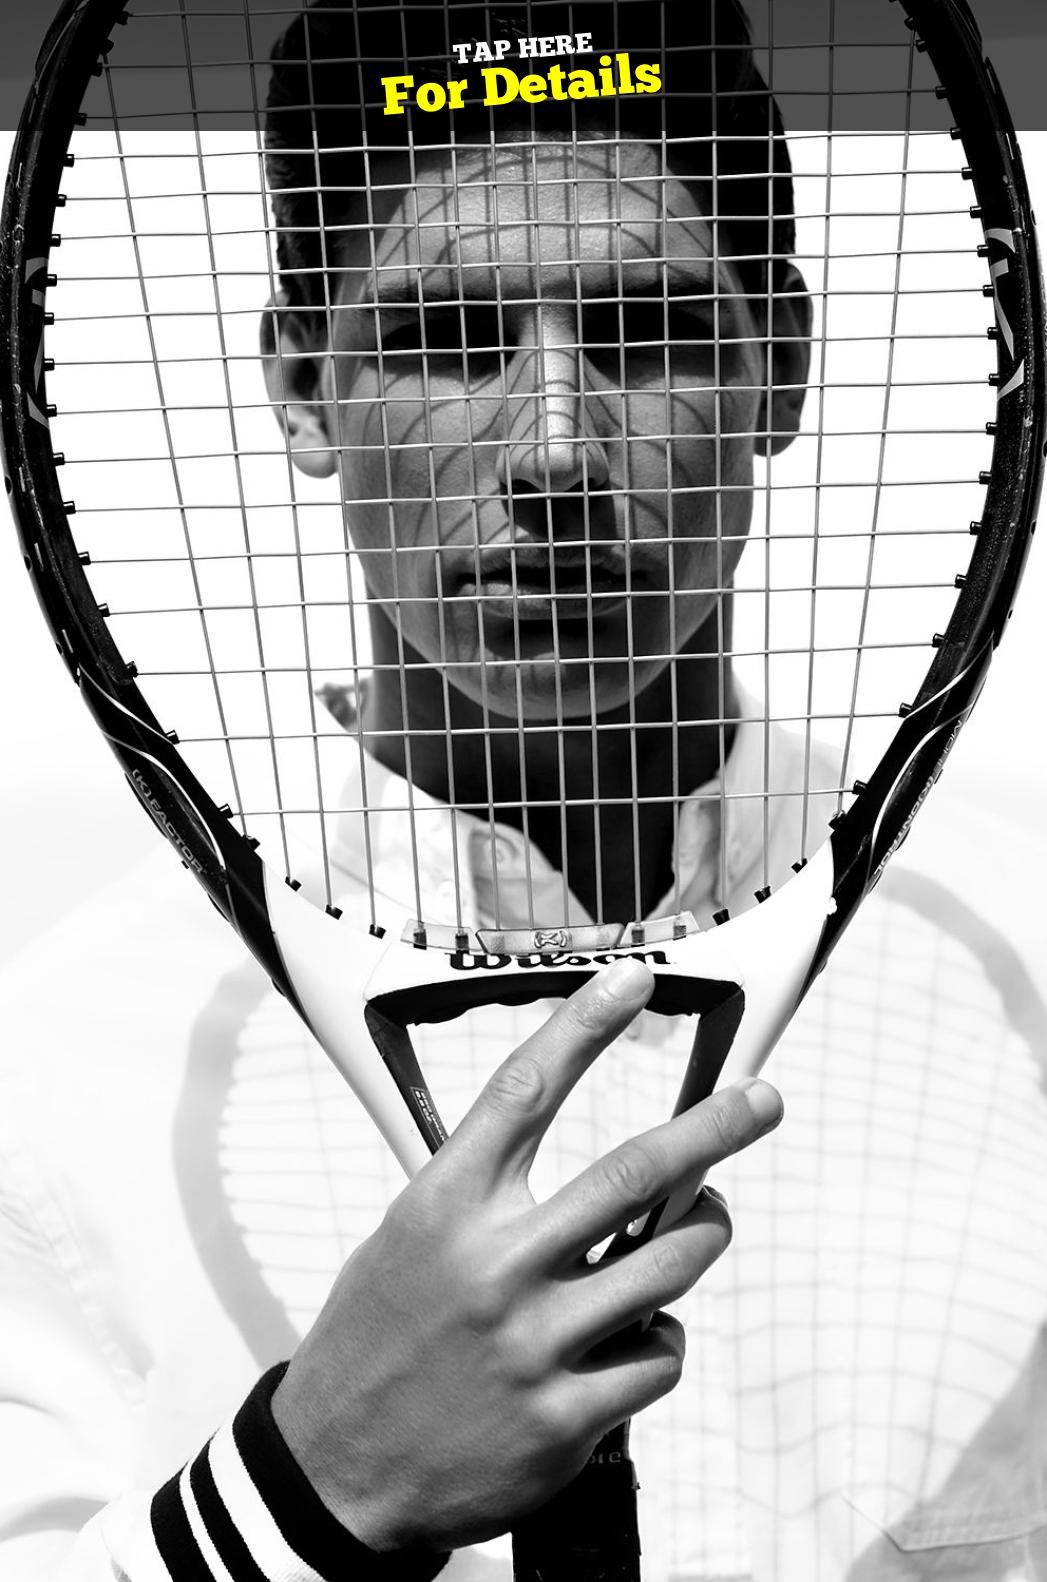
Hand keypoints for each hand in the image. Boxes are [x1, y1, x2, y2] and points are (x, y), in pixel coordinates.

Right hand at [271, 957, 782, 1553]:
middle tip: (762, 1100)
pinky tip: (635, 1339)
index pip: (524, 1089)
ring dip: (703, 1233)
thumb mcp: (409, 1240)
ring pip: (669, 1267)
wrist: (336, 1470)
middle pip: (629, 1173)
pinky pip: (658, 1358)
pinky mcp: (564, 1419)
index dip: (584, 1024)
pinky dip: (661, 1339)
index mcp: (444, 1207)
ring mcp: (532, 1345)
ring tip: (704, 1219)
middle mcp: (492, 1266)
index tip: (634, 978)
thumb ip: (492, 1199)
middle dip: (713, 1127)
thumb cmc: (381, 1337)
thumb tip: (603, 1174)